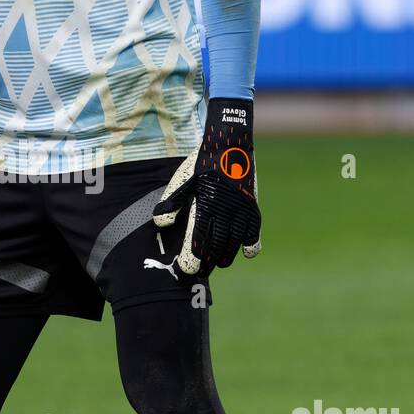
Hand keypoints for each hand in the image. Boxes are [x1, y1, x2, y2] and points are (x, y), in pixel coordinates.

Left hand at [153, 98, 260, 275]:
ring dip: (224, 257)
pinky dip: (251, 246)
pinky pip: (254, 234)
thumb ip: (170, 203)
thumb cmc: (201, 163)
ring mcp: (241, 211)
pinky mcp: (252, 207)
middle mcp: (224, 212)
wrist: (229, 143)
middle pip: (215, 249)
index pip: (198, 242)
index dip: (192, 260)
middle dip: (206, 263)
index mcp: (205, 207)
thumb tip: (159, 225)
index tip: (186, 270)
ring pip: (233, 245)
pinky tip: (246, 253)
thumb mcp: (181, 180)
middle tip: (199, 270)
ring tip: (217, 262)